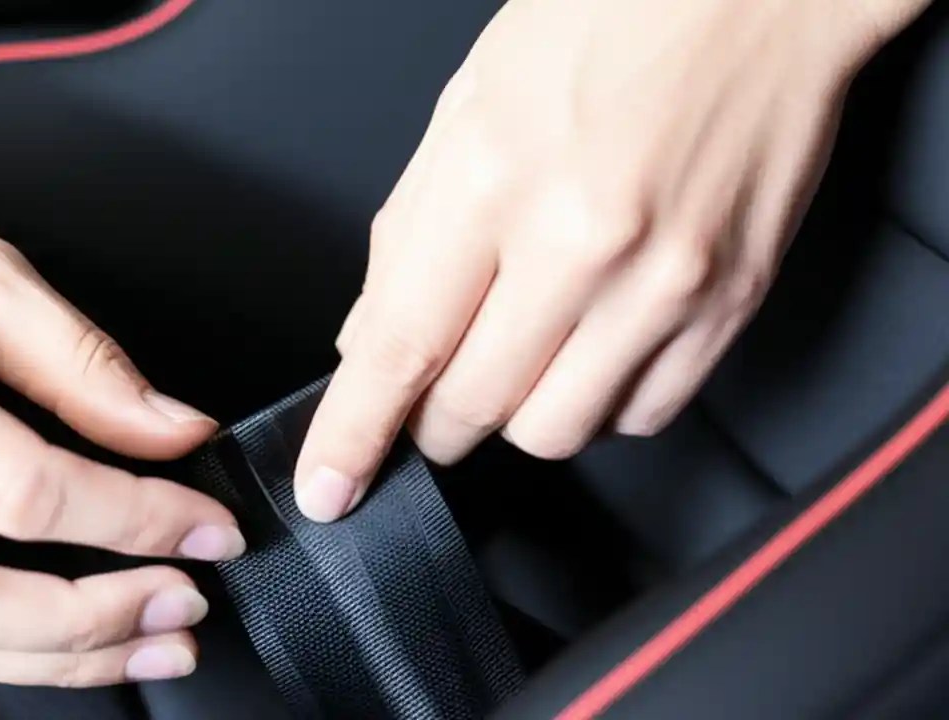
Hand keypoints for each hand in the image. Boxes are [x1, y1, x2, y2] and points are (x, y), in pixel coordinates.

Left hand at [294, 0, 931, 521]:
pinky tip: (591, 351)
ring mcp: (668, 282)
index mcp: (496, 179)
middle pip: (477, 408)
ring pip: (559, 431)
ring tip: (522, 353)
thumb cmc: (604, 23)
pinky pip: (646, 415)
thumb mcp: (468, 109)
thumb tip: (372, 341)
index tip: (331, 487)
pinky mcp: (733, 304)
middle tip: (434, 390)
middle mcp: (584, 243)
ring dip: (517, 415)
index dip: (357, 435)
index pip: (402, 350)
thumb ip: (410, 236)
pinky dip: (599, 405)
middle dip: (434, 422)